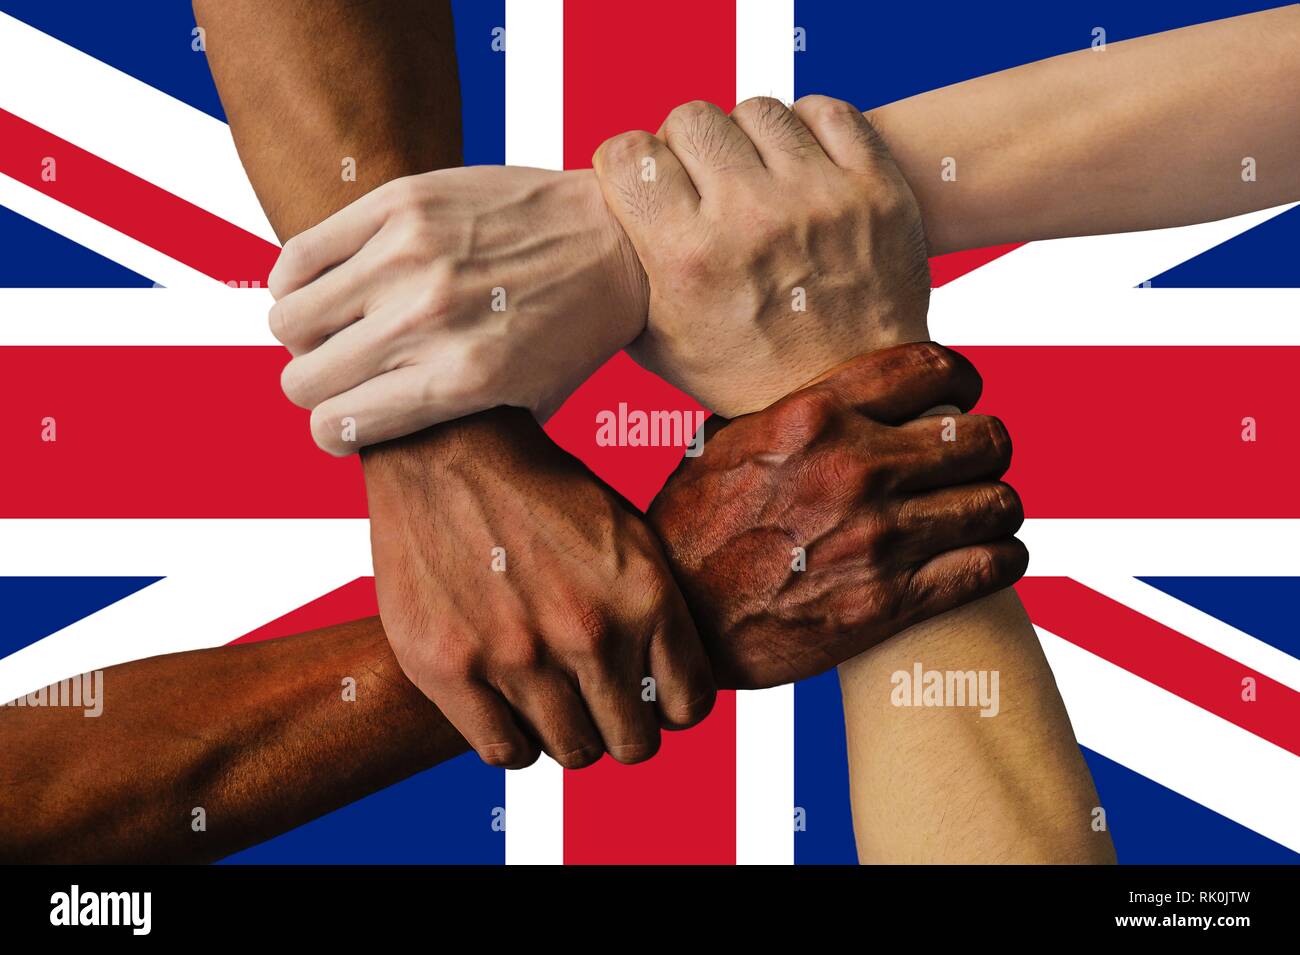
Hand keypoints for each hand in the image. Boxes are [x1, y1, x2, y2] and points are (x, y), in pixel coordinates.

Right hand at [267, 167, 646, 453]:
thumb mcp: (530, 402)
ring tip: (337, 327)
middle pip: (301, 378)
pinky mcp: (401, 203)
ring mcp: (409, 256)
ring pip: (287, 317)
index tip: (343, 423)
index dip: (331, 433)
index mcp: (459, 381)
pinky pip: (299, 254)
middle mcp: (427, 321)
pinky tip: (331, 285)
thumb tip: (378, 438)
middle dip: (314, 386)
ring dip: (304, 333)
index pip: (335, 425)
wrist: (619, 240)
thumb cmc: (574, 331)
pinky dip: (296, 279)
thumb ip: (456, 426)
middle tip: (342, 373)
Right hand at [364, 409, 713, 768]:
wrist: (447, 449)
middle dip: (624, 729)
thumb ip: (656, 607)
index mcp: (645, 596)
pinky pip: (506, 753)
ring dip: (570, 735)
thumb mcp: (627, 532)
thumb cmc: (542, 491)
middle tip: (601, 705)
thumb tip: (677, 682)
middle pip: (633, 744)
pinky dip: (516, 742)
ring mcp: (518, 656)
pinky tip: (513, 710)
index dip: (672, 708)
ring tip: (554, 701)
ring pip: (573, 752)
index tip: (652, 697)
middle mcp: (589, 633)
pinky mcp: (450, 670)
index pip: (689, 707)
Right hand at [593, 95, 930, 415]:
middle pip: (691, 119)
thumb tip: (589, 227)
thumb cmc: (744, 376)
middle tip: (699, 182)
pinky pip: (827, 112)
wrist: (849, 398)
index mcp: (689, 260)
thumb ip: (622, 278)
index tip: (642, 184)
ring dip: (745, 138)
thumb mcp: (660, 344)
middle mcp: (752, 220)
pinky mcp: (874, 188)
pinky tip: (796, 165)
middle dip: (683, 146)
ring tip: (752, 177)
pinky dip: (805, 130)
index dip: (627, 165)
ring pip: (756, 110)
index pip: (628, 154)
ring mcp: (819, 199)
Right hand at [649, 342, 1026, 688]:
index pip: (930, 369)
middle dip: (988, 447)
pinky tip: (991, 557)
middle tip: (976, 463)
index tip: (964, 397)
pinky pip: (991, 567)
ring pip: (998, 502)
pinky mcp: (890, 602)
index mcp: (814, 416)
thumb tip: (831, 392)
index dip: (963, 379)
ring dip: (997, 507)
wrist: (676, 620)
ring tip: (984, 514)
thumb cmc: (690, 529)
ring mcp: (877, 538)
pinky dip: (1002, 559)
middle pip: (982, 436)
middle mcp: (854, 468)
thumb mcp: (724, 445)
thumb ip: (787, 413)